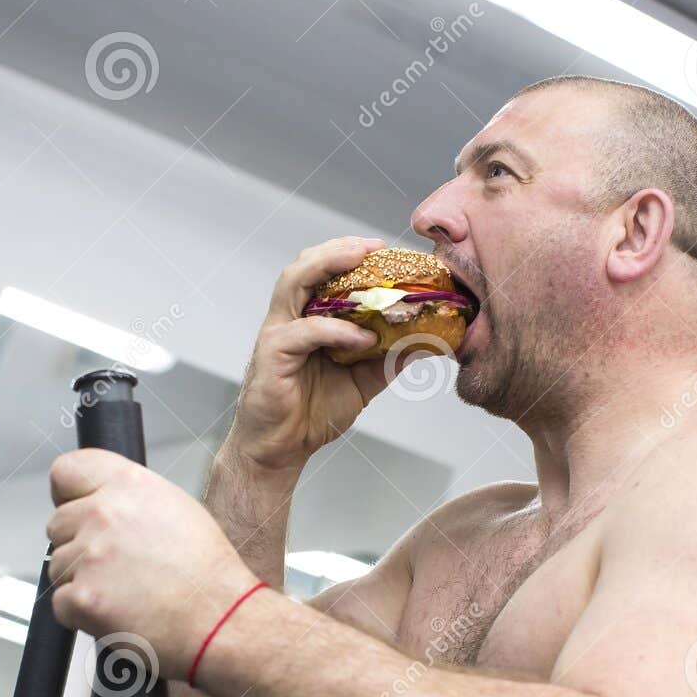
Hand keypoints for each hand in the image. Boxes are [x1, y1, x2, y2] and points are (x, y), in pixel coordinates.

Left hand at [47, 450, 257, 678]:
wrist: (221, 620)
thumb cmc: (206, 572)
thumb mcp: (175, 508)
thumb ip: (129, 498)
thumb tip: (96, 501)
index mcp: (127, 483)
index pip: (65, 472)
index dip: (68, 495)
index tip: (76, 509)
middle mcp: (105, 513)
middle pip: (57, 525)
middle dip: (79, 546)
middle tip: (119, 567)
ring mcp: (90, 556)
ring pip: (58, 566)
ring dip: (82, 582)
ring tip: (127, 592)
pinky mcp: (83, 597)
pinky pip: (61, 603)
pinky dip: (83, 614)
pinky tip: (118, 612)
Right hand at [226, 236, 398, 471]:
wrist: (281, 449)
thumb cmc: (311, 414)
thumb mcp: (361, 383)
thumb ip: (386, 361)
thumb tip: (423, 344)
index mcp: (307, 319)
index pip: (323, 273)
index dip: (349, 255)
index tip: (384, 250)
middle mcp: (289, 319)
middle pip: (305, 265)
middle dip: (339, 249)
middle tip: (373, 247)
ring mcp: (277, 333)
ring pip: (294, 281)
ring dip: (328, 266)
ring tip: (361, 262)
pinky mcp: (273, 354)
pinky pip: (306, 331)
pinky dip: (336, 329)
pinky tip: (362, 337)